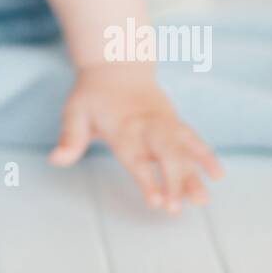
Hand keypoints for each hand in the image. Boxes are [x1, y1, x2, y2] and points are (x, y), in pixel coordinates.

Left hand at [49, 64, 224, 212]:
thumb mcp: (74, 111)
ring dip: (194, 173)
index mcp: (122, 127)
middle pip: (166, 154)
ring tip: (203, 200)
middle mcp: (148, 126)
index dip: (148, 180)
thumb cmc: (92, 93)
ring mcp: (164, 123)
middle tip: (177, 210)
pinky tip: (216, 174)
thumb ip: (70, 137)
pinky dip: (205, 155)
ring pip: (184, 149)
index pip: (137, 157)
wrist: (116, 62)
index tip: (157, 202)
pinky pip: (193, 138)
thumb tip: (55, 160)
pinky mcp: (174, 122)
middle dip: (174, 182)